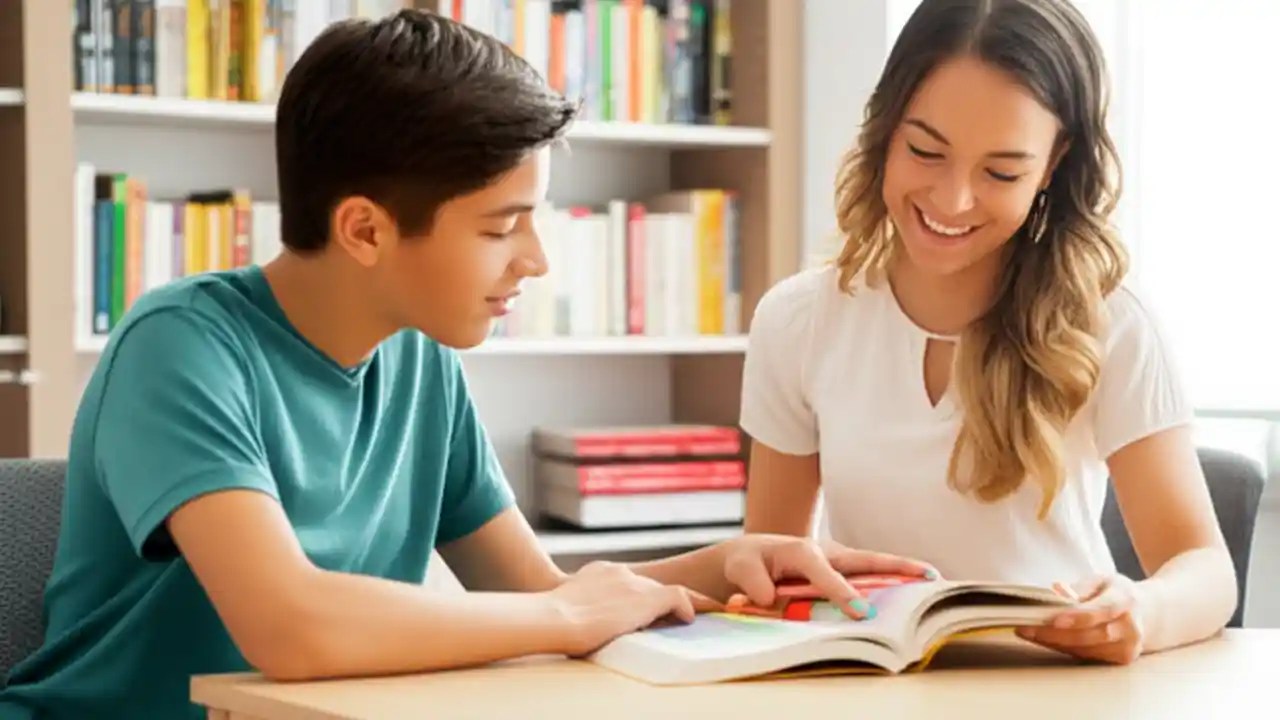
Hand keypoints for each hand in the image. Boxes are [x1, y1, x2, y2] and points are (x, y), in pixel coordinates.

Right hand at [544, 561, 718, 656]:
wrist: (553, 616)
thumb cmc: (549, 619)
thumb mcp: (567, 605)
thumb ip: (582, 605)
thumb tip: (579, 622)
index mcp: (599, 573)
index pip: (629, 583)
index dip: (640, 596)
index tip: (645, 606)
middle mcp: (620, 573)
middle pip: (653, 585)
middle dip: (667, 598)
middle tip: (687, 609)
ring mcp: (635, 584)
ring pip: (670, 591)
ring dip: (687, 602)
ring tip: (708, 610)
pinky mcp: (647, 598)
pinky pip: (678, 597)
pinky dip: (687, 607)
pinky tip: (689, 620)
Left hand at [721, 534, 938, 619]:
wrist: (751, 556)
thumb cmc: (747, 561)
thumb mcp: (740, 569)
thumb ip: (754, 582)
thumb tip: (771, 598)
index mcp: (801, 551)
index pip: (824, 572)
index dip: (843, 593)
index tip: (862, 613)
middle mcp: (825, 553)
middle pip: (866, 560)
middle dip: (897, 566)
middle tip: (929, 574)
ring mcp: (837, 561)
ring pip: (873, 568)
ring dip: (902, 574)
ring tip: (934, 582)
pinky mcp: (842, 571)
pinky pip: (869, 578)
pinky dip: (892, 582)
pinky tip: (913, 592)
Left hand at [1016, 575, 1144, 664]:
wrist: (1149, 614)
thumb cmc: (1117, 593)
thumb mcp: (1102, 580)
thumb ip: (1080, 587)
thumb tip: (1058, 593)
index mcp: (1126, 600)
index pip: (1102, 610)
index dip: (1078, 617)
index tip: (1053, 619)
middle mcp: (1130, 626)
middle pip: (1090, 634)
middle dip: (1054, 633)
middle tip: (1026, 627)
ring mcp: (1127, 646)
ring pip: (1085, 648)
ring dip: (1053, 642)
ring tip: (1028, 632)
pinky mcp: (1120, 659)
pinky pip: (1086, 655)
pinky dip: (1063, 647)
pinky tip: (1044, 639)